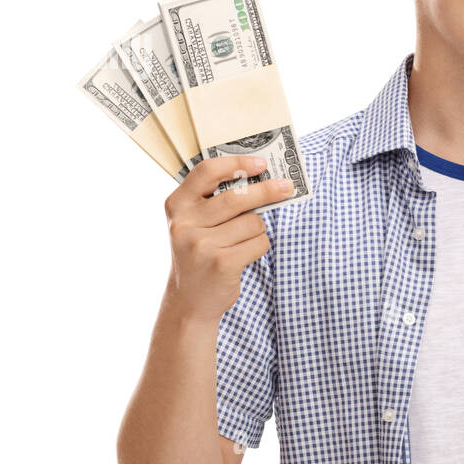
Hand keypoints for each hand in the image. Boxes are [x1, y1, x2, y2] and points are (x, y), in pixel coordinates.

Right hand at [161, 155, 295, 322]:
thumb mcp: (195, 223)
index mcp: (177, 205)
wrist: (190, 300)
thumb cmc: (200, 253)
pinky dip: (259, 247)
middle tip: (287, 187)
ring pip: (253, 222)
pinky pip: (259, 243)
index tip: (260, 163)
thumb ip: (216, 201)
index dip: (236, 162)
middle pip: (237, 197)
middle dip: (267, 190)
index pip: (207, 171)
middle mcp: (185, 223)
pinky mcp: (221, 263)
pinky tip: (243, 256)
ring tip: (241, 243)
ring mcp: (201, 244)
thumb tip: (261, 178)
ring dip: (257, 231)